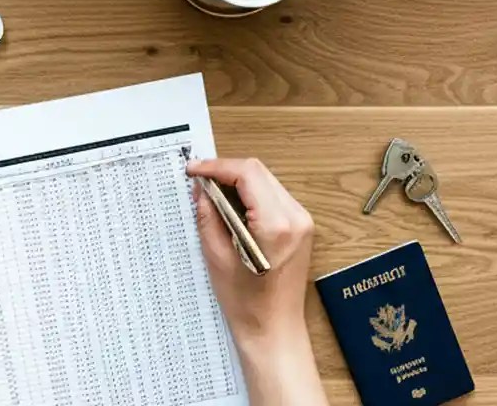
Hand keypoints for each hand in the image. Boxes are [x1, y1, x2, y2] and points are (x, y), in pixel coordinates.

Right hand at [188, 158, 326, 404]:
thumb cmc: (247, 304)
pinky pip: (273, 197)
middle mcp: (296, 217)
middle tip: (198, 181)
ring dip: (238, 182)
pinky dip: (250, 194)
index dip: (216, 167)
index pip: (247, 174)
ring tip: (211, 194)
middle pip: (258, 172)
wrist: (274, 330)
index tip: (194, 171)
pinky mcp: (301, 227)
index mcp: (276, 225)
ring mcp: (303, 221)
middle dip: (226, 172)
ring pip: (266, 181)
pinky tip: (231, 207)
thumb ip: (209, 216)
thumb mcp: (217, 257)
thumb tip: (201, 189)